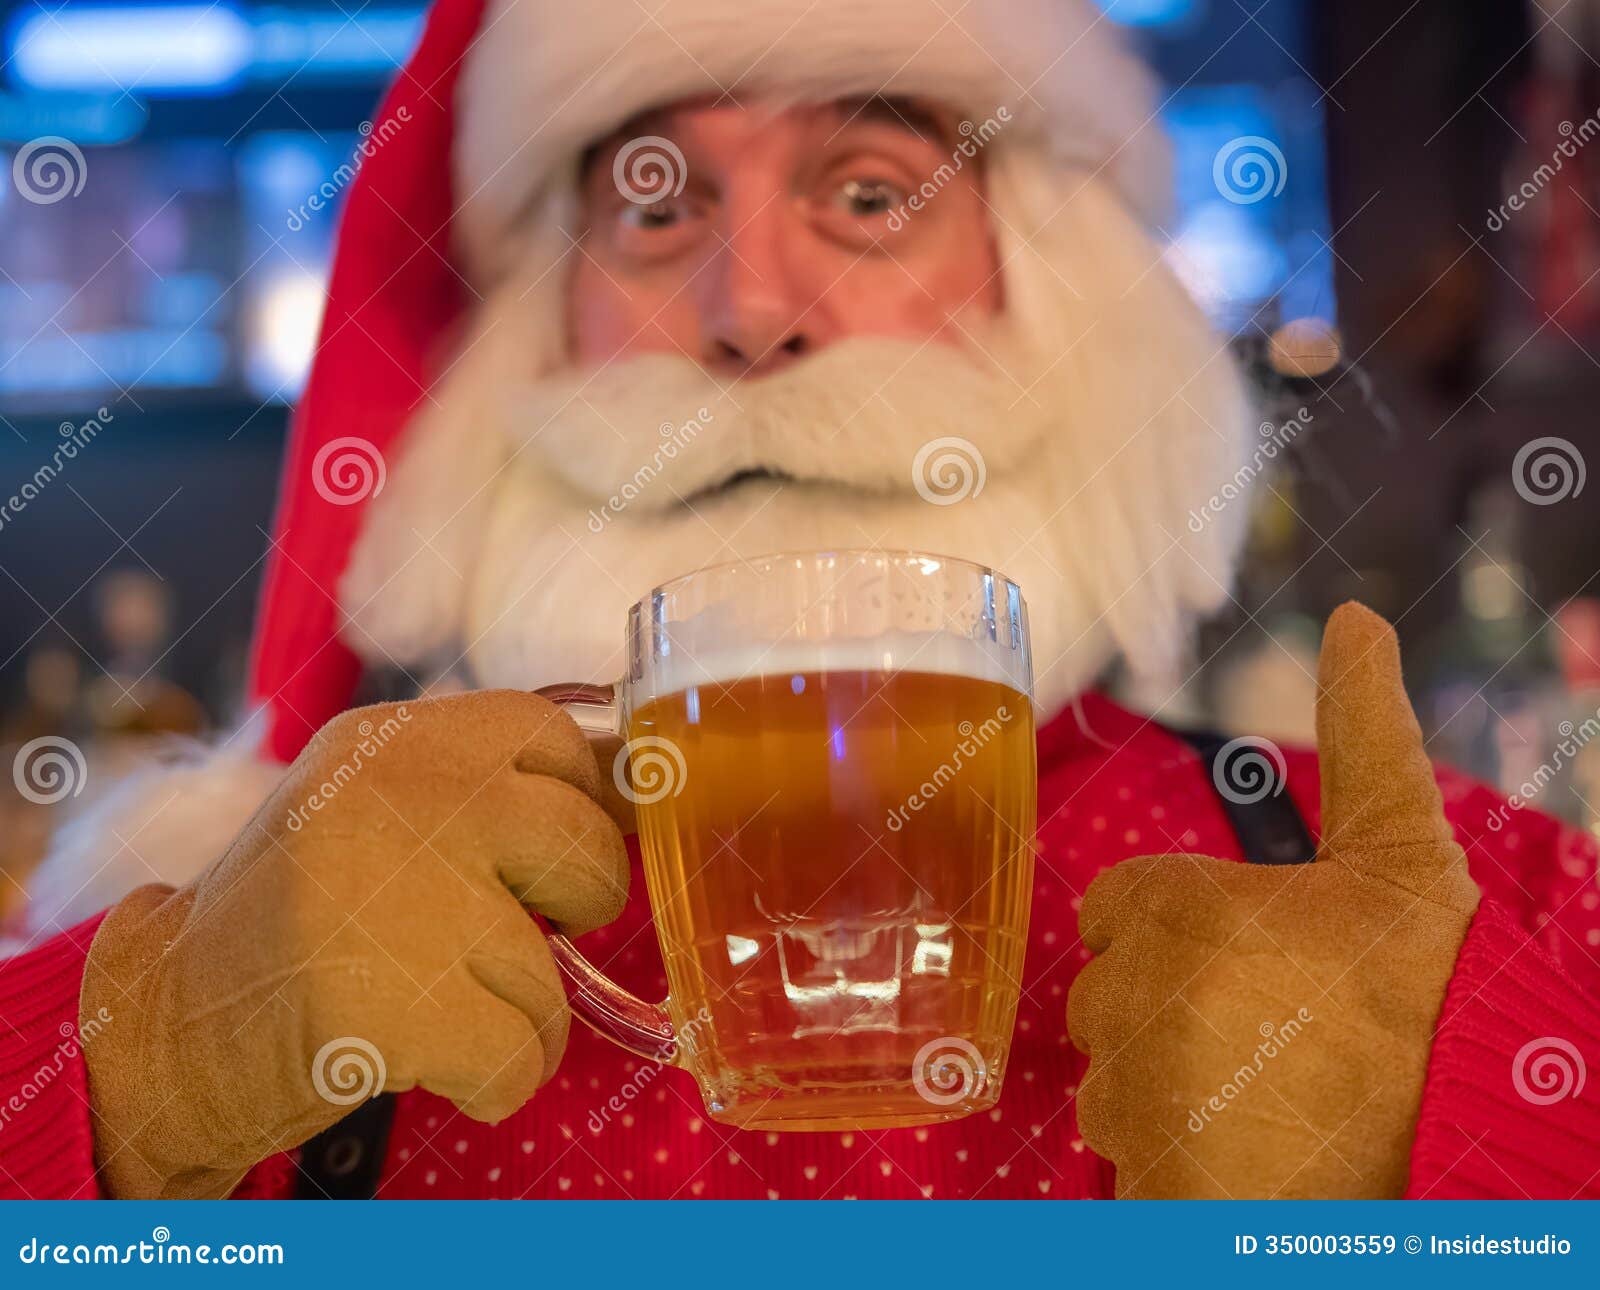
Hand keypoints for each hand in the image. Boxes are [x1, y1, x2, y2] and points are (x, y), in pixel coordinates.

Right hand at [80, 691, 629, 1198]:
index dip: (577, 801)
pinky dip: (499, 1080)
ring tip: (442, 1007)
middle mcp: (400, 800)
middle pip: (582, 846)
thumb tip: (639, 776)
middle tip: (509, 932)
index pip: (551, 734)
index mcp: (394, 740)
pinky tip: (439, 1063)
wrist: (170, 1024)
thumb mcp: (375, 804)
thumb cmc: (303, 916)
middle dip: (574, 906)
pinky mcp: (397, 1005)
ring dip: (521, 1013)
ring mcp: (399, 898)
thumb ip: (481, 782)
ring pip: (553, 973)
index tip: (549, 853)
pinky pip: (524, 1054)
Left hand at [1067, 603, 1479, 1197]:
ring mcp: (1129, 1097)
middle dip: (1166, 1002)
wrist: (1463, 1150)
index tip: (1239, 952)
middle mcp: (1128, 998)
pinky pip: (1124, 1151)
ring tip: (1262, 1094)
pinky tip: (1241, 1152)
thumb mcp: (1402, 854)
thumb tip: (1356, 620)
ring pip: (1115, 1072)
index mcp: (1170, 908)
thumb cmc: (1428, 995)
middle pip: (1108, 990)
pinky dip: (1169, 1154)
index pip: (1115, 906)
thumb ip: (1365, 737)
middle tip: (1266, 1029)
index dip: (1174, 925)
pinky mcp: (1138, 1179)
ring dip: (1167, 1080)